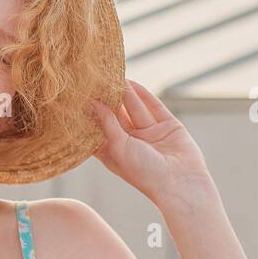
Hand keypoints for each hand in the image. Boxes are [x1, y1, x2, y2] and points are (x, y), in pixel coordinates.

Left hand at [90, 79, 210, 204]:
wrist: (180, 182)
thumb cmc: (144, 173)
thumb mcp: (119, 147)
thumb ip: (107, 123)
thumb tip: (91, 104)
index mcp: (115, 153)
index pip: (99, 131)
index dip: (90, 116)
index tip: (77, 99)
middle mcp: (131, 142)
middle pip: (116, 116)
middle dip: (107, 100)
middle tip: (95, 81)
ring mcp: (149, 134)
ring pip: (134, 109)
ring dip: (124, 94)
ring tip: (112, 76)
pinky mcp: (167, 126)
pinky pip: (153, 107)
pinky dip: (143, 95)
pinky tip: (132, 83)